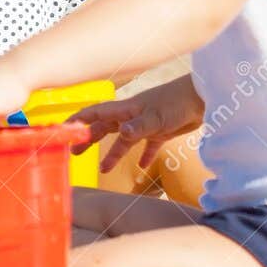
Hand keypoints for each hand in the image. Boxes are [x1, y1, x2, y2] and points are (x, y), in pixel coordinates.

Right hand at [70, 77, 203, 173]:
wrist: (204, 97)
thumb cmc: (179, 102)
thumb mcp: (157, 117)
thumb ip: (139, 126)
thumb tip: (121, 133)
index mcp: (127, 109)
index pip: (96, 113)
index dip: (78, 120)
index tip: (63, 129)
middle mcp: (133, 116)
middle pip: (105, 128)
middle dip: (89, 139)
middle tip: (74, 152)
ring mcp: (146, 124)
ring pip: (124, 140)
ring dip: (113, 153)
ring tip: (104, 169)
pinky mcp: (162, 131)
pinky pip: (149, 146)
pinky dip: (144, 156)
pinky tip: (142, 167)